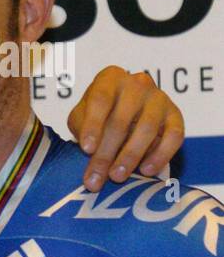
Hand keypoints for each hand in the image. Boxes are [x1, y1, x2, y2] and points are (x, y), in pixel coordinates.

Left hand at [68, 67, 183, 190]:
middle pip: (121, 120)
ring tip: (117, 176)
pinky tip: (147, 171)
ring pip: (147, 129)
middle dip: (106, 153)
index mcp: (110, 78)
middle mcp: (137, 83)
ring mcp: (159, 98)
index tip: (86, 149)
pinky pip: (174, 136)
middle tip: (97, 178)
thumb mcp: (81, 117)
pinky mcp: (175, 115)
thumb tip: (89, 152)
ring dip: (130, 156)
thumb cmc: (98, 115)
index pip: (100, 100)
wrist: (125, 116)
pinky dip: (161, 155)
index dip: (93, 125)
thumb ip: (81, 128)